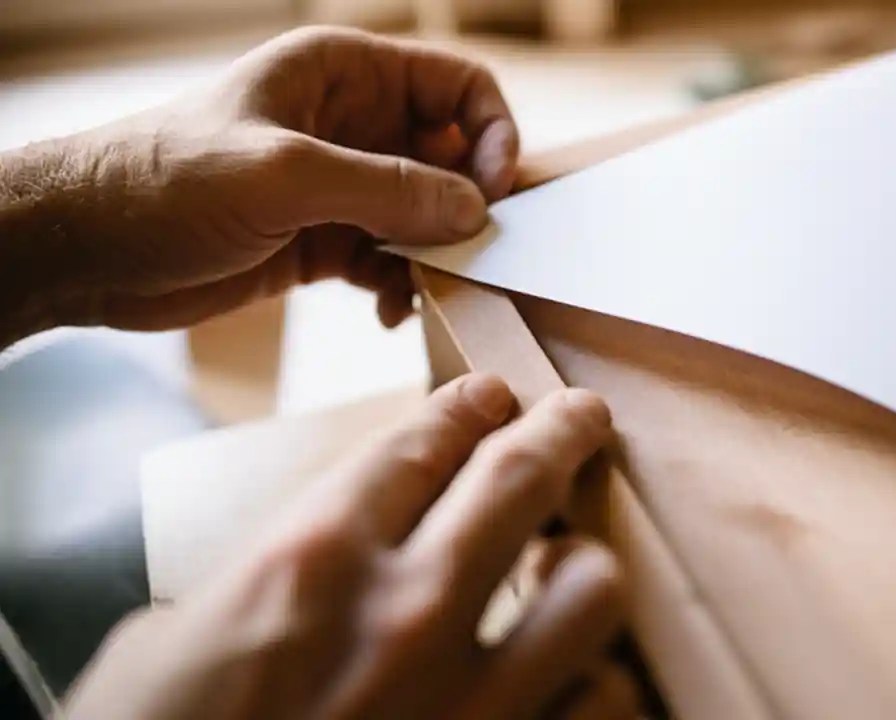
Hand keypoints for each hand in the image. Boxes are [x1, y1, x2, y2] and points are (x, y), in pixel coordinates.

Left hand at [0, 25, 516, 337]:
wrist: (86, 248)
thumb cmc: (162, 182)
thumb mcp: (282, 174)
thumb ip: (385, 188)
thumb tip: (475, 210)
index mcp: (344, 74)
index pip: (457, 87)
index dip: (492, 136)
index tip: (495, 196)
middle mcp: (353, 125)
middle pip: (454, 156)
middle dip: (469, 207)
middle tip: (469, 256)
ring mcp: (342, 186)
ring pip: (429, 215)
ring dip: (439, 256)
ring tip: (423, 291)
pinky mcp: (326, 240)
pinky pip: (394, 260)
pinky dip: (405, 286)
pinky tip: (391, 312)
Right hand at [65, 375, 636, 718]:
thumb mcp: (161, 649)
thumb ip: (257, 589)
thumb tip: (296, 576)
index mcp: (308, 563)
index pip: (419, 442)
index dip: (466, 406)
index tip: (489, 394)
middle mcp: (404, 614)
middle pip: (522, 475)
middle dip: (564, 428)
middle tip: (582, 414)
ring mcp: (467, 700)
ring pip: (591, 587)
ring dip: (584, 569)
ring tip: (570, 570)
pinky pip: (601, 701)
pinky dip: (592, 683)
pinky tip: (571, 679)